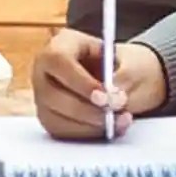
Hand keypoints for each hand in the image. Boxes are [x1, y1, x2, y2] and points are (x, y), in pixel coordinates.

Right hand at [31, 29, 166, 139]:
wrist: (125, 78)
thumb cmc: (125, 65)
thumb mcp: (132, 64)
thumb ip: (123, 78)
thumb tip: (113, 96)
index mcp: (62, 43)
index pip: (58, 60)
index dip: (79, 81)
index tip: (105, 97)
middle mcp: (44, 69)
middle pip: (51, 93)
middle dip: (86, 108)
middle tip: (114, 112)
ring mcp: (43, 95)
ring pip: (55, 117)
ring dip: (89, 124)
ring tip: (119, 120)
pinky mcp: (49, 116)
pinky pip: (61, 131)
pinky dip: (87, 133)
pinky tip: (110, 127)